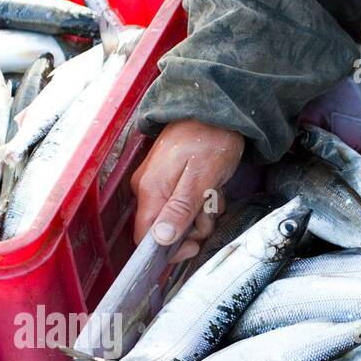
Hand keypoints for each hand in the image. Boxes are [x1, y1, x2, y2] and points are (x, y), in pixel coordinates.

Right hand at [131, 120, 244, 259]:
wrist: (216, 110)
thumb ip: (179, 210)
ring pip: (180, 218)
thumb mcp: (200, 180)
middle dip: (193, 229)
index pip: (145, 237)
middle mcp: (148, 188)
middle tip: (210, 211)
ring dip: (202, 214)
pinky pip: (186, 203)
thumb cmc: (210, 142)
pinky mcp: (171, 179)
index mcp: (151, 190)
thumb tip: (160, 239)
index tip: (193, 247)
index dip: (169, 250)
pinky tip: (212, 188)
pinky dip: (203, 201)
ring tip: (214, 193)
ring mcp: (159, 183)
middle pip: (166, 230)